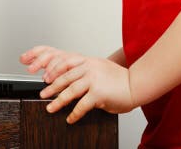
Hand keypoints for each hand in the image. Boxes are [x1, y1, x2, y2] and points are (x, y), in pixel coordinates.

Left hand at [20, 46, 135, 122]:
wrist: (137, 84)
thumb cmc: (120, 79)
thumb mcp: (101, 68)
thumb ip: (87, 71)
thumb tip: (72, 81)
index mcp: (88, 61)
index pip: (65, 62)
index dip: (53, 70)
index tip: (45, 77)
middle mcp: (89, 68)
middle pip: (64, 77)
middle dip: (51, 87)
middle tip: (42, 94)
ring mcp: (93, 80)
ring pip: (70, 91)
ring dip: (58, 101)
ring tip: (50, 108)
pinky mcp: (98, 93)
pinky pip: (82, 105)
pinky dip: (74, 113)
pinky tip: (70, 118)